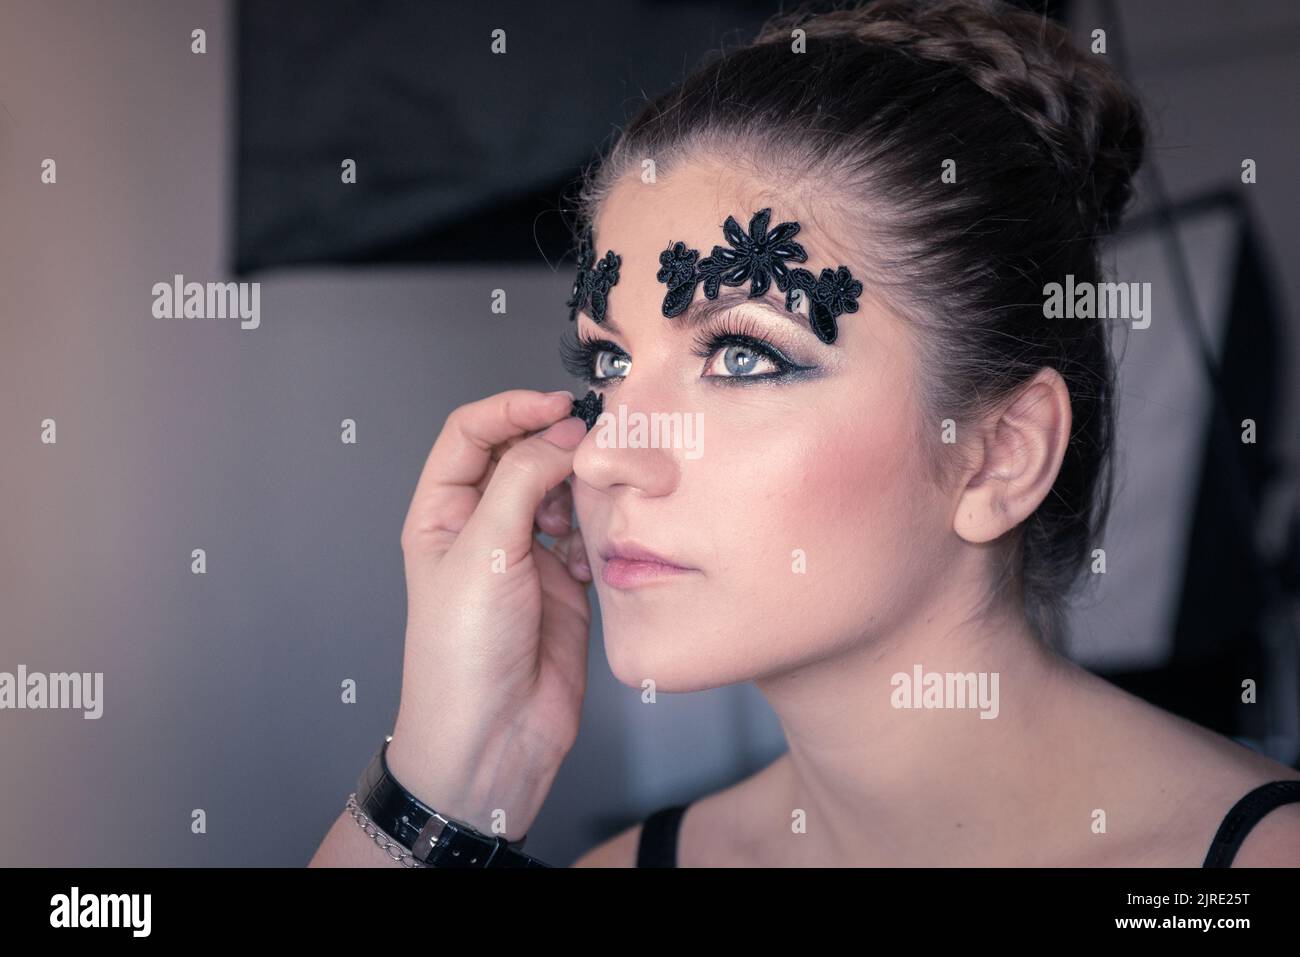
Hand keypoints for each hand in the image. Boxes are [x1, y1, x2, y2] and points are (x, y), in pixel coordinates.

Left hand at [386, 389, 592, 839]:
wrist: (493, 738)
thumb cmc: (461, 656)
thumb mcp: (485, 552)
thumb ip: (524, 481)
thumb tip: (562, 434)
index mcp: (442, 513)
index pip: (471, 434)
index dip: (512, 409)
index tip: (557, 404)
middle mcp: (483, 528)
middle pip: (522, 457)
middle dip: (556, 444)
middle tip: (594, 443)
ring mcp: (525, 555)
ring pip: (561, 493)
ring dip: (583, 487)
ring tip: (602, 491)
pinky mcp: (565, 584)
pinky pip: (589, 535)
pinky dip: (601, 530)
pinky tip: (603, 541)